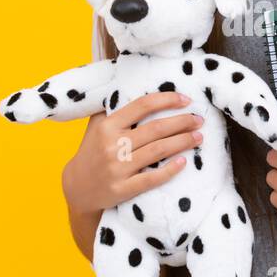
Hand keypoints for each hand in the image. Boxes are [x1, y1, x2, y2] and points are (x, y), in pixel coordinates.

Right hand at [62, 91, 203, 214]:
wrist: (77, 188)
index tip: (185, 99)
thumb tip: (137, 86)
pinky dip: (169, 170)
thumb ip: (114, 109)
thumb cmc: (92, 152)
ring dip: (182, 142)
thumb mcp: (96, 126)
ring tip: (198, 137)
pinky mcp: (122, 189)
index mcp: (107, 126)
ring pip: (157, 151)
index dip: (167, 100)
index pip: (142, 106)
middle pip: (155, 129)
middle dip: (182, 122)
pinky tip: (184, 162)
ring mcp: (118, 168)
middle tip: (199, 120)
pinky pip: (151, 178)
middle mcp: (112, 145)